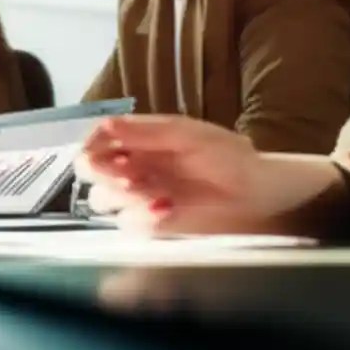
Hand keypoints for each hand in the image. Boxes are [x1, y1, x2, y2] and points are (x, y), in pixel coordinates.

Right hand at [76, 115, 338, 235]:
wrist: (259, 192)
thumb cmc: (228, 155)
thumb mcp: (189, 135)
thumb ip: (148, 132)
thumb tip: (106, 125)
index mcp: (137, 139)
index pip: (97, 139)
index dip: (90, 146)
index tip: (96, 153)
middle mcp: (132, 166)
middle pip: (90, 171)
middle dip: (101, 174)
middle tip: (127, 178)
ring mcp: (139, 195)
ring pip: (104, 200)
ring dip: (122, 197)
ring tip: (154, 194)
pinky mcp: (151, 222)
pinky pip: (129, 224)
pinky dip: (143, 217)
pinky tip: (167, 208)